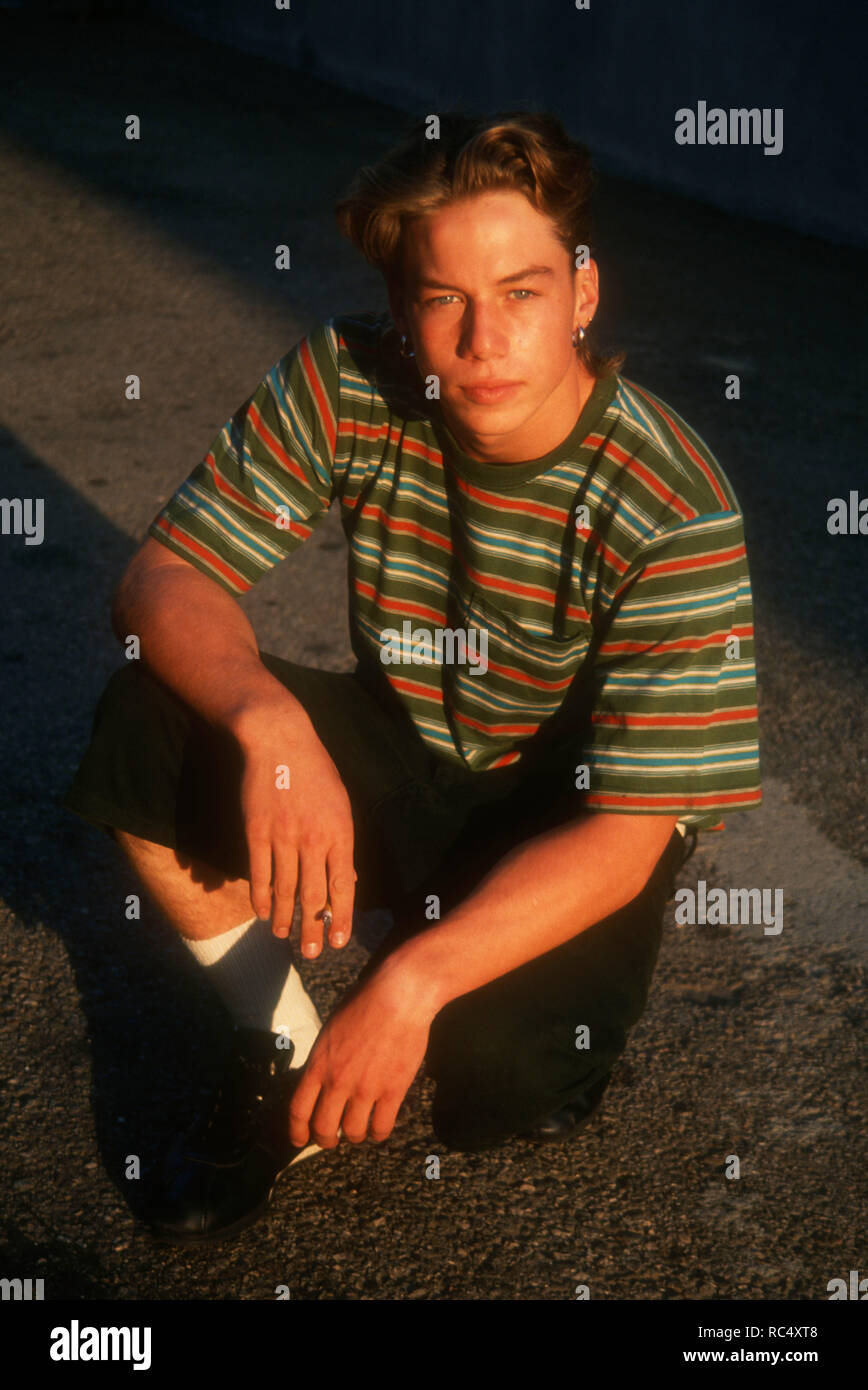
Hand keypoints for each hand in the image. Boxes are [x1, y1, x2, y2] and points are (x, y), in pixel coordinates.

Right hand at [233, 694, 355, 956]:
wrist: (280, 741)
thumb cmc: (316, 772)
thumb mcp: (341, 804)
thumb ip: (343, 844)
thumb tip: (348, 881)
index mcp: (341, 832)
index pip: (343, 886)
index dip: (342, 917)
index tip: (339, 942)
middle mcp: (313, 839)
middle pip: (314, 895)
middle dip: (313, 929)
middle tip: (311, 954)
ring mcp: (283, 837)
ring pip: (286, 889)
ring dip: (285, 919)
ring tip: (284, 938)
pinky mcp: (256, 832)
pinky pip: (259, 873)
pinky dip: (261, 897)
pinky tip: (263, 913)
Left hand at [288, 960, 437, 1147]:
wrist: (398, 996)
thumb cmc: (364, 1004)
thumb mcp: (331, 1031)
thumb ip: (323, 1060)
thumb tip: (321, 1082)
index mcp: (318, 1064)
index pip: (298, 1110)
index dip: (297, 1132)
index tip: (300, 1140)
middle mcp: (338, 1081)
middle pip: (323, 1128)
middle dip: (325, 1140)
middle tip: (331, 1141)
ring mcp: (366, 1088)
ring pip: (353, 1132)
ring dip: (354, 1136)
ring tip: (358, 1131)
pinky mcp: (393, 1090)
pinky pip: (382, 1127)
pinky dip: (378, 1134)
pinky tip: (379, 1129)